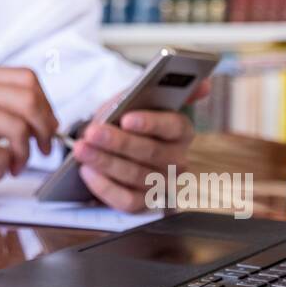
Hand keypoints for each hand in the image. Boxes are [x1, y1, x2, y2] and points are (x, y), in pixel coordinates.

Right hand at [0, 67, 58, 195]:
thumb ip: (1, 108)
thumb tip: (48, 120)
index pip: (28, 79)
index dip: (46, 105)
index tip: (47, 128)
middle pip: (30, 100)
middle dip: (44, 130)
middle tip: (42, 150)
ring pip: (20, 129)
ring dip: (22, 157)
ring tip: (9, 167)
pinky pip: (2, 154)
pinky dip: (2, 170)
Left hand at [72, 81, 209, 212]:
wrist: (109, 141)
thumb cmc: (126, 117)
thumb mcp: (138, 98)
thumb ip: (164, 87)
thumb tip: (204, 83)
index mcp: (181, 131)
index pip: (173, 126)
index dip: (150, 123)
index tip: (126, 119)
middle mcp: (177, 159)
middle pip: (151, 153)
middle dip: (118, 143)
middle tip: (92, 133)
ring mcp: (161, 184)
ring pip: (136, 176)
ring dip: (105, 162)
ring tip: (82, 149)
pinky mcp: (144, 203)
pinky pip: (126, 201)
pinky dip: (105, 187)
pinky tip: (87, 171)